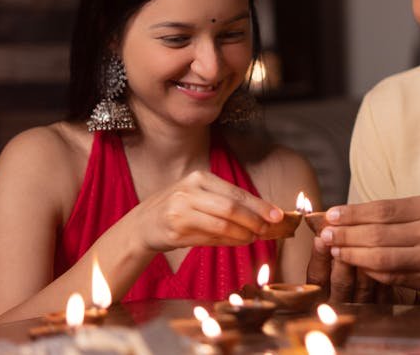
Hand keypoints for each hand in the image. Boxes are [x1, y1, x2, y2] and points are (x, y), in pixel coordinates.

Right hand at [133, 170, 283, 252]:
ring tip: (254, 237)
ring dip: (243, 234)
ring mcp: (180, 212)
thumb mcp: (199, 194)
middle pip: (231, 208)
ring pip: (222, 225)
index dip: (259, 205)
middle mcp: (189, 192)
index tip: (277, 214)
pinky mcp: (175, 232)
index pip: (236, 192)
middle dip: (254, 220)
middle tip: (269, 229)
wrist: (142, 224)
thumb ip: (227, 200)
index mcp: (199, 178)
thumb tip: (262, 212)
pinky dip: (229, 242)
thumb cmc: (178, 208)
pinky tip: (239, 242)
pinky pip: (210, 239)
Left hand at [317, 196, 419, 298]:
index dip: (353, 213)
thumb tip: (350, 214)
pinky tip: (355, 264)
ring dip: (352, 254)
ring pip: (381, 257)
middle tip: (325, 233)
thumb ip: (394, 213)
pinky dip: (369, 269)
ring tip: (335, 248)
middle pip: (377, 233)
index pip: (382, 209)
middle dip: (346, 234)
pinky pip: (390, 275)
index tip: (331, 214)